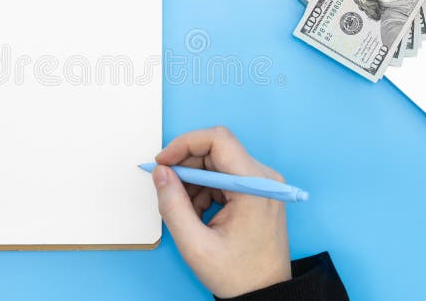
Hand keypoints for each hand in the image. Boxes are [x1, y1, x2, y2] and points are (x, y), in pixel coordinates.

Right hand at [151, 126, 290, 297]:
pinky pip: (224, 176)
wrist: (264, 294)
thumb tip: (160, 172)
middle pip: (216, 150)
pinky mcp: (257, 191)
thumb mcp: (195, 244)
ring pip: (217, 163)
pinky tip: (198, 213)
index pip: (218, 140)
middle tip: (166, 188)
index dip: (184, 144)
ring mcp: (262, 184)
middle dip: (186, 166)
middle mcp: (263, 178)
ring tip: (185, 211)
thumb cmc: (238, 275)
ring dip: (193, 181)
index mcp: (254, 186)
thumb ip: (172, 205)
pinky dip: (204, 189)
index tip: (162, 162)